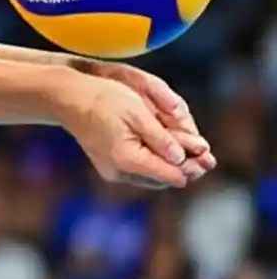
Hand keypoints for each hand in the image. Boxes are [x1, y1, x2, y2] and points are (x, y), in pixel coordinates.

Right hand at [58, 76, 196, 189]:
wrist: (68, 98)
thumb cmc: (103, 99)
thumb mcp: (137, 113)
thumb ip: (162, 138)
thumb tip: (182, 158)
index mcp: (127, 160)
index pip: (170, 175)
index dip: (192, 166)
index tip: (208, 156)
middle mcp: (119, 172)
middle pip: (163, 179)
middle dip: (185, 167)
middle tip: (207, 158)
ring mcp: (113, 171)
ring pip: (153, 177)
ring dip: (172, 165)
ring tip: (192, 154)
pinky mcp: (110, 166)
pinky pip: (141, 171)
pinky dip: (156, 162)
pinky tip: (168, 152)